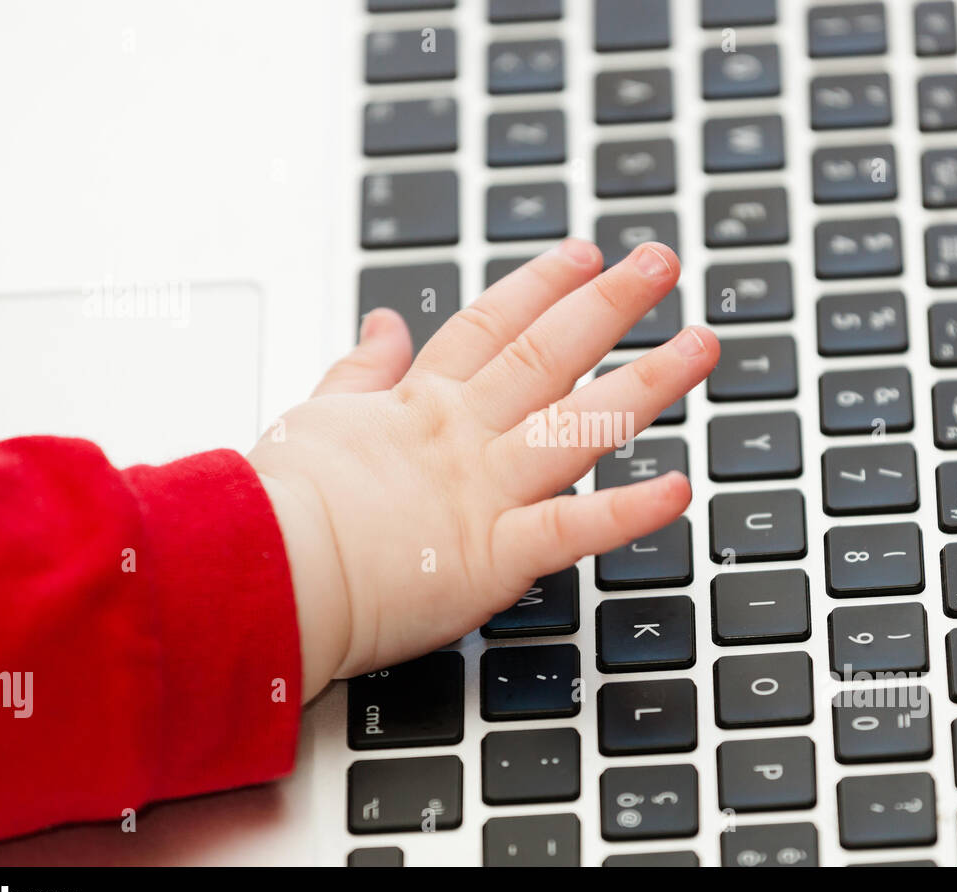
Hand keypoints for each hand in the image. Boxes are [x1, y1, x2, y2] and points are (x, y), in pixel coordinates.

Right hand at [248, 240, 718, 700]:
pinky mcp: (492, 555)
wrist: (255, 570)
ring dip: (646, 382)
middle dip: (610, 304)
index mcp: (421, 406)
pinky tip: (678, 489)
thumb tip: (383, 323)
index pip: (492, 326)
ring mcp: (484, 490)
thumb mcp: (317, 416)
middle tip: (660, 265)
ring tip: (700, 346)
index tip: (583, 256)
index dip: (542, 286)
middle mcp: (463, 436)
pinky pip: (572, 528)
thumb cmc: (279, 506)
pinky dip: (627, 512)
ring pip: (579, 424)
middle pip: (549, 353)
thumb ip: (361, 371)